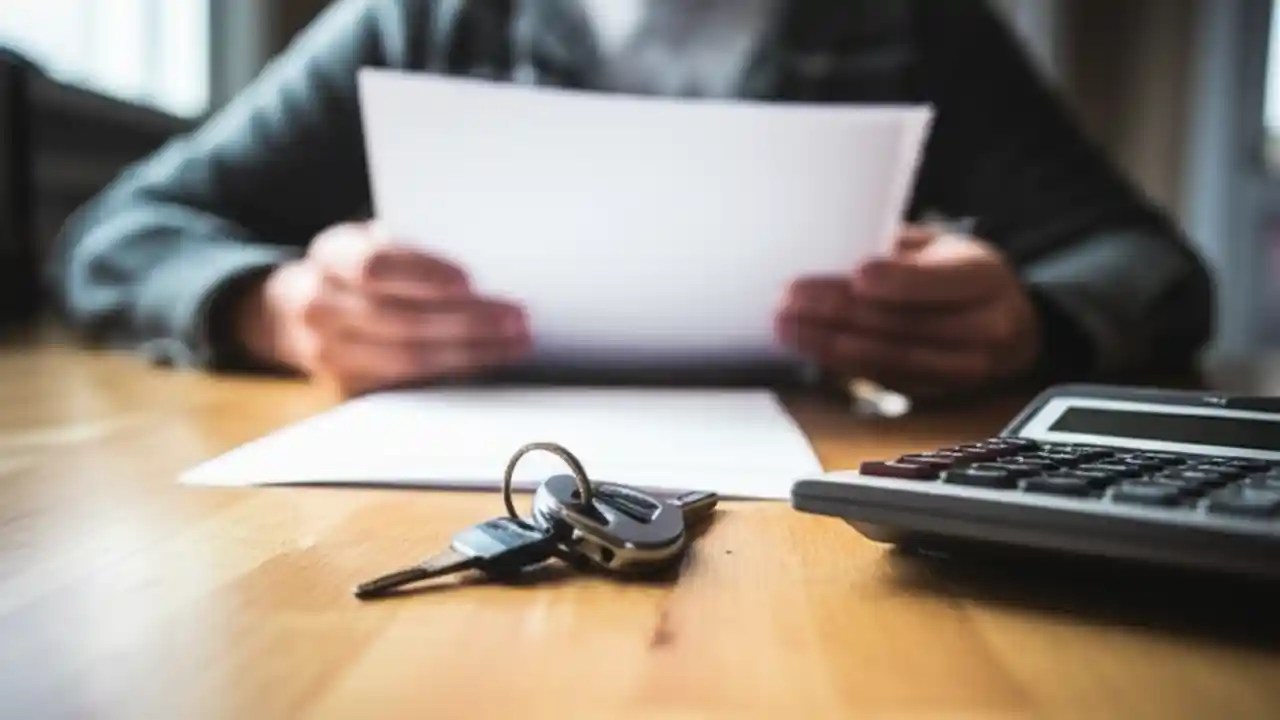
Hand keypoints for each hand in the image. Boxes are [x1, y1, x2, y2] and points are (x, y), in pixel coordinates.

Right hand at [235, 222, 530, 394]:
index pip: (374, 265)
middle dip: (466, 321)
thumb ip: (413, 249)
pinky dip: (454, 373)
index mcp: (331, 254)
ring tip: (514, 342)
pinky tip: (487, 361)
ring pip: (407, 359)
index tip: (469, 280)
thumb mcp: (375, 241)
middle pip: (399, 319)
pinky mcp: (347, 387)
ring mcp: (328, 352)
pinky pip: (408, 384)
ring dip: (470, 352)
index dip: (422, 274)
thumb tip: (481, 270)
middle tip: (515, 317)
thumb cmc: (362, 267)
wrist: (301, 310)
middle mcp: (320, 305)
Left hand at [777, 227, 1040, 397]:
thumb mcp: (944, 246)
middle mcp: (984, 329)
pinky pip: (881, 378)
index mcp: (985, 278)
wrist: (1007, 325)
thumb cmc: (961, 275)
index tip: (858, 273)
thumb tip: (840, 246)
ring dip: (829, 343)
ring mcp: (961, 368)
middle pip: (905, 323)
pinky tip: (806, 346)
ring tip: (787, 326)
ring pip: (889, 357)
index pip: (942, 282)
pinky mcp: (934, 391)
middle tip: (794, 297)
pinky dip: (839, 363)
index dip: (899, 281)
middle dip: (843, 312)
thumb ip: (902, 249)